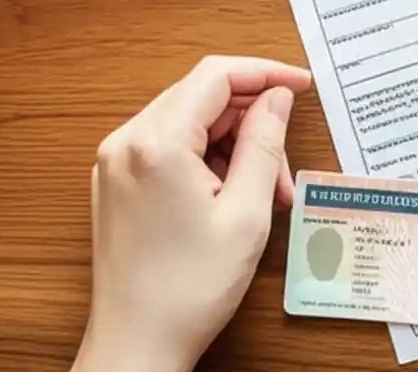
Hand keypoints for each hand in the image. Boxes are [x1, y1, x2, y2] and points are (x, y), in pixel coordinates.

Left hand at [73, 56, 311, 371]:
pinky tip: (233, 195)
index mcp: (157, 143)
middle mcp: (126, 143)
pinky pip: (170, 148)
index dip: (265, 73)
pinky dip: (208, 160)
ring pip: (189, 124)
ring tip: (264, 195)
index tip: (301, 85)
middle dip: (253, 123)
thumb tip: (276, 98)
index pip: (216, 76)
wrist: (138, 343)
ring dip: (234, 146)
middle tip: (285, 168)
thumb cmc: (189, 289)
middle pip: (203, 98)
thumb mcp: (247, 211)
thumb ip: (265, 142)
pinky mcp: (117, 184)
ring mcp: (116, 164)